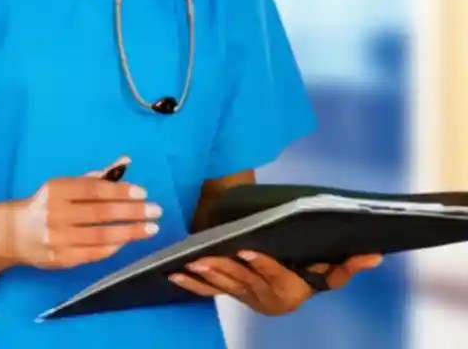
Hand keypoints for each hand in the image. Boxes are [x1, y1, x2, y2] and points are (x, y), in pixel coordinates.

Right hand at [8, 157, 160, 269]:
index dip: (120, 191)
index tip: (143, 193)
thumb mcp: (65, 187)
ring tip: (151, 228)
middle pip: (100, 213)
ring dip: (130, 232)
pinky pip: (93, 254)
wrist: (15, 233)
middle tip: (156, 211)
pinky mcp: (60, 258)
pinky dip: (114, 247)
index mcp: (55, 190)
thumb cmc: (47, 205)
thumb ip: (95, 177)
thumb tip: (125, 161)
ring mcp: (57, 238)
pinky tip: (128, 241)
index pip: (92, 190)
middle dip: (132, 212)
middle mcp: (54, 214)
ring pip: (100, 236)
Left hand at [168, 251, 383, 315]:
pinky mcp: (230, 294)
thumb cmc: (311, 269)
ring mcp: (246, 297)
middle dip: (224, 268)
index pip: (277, 276)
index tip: (247, 250)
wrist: (291, 285)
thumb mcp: (331, 269)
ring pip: (223, 286)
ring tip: (189, 262)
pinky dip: (190, 284)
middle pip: (244, 281)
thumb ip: (348, 265)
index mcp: (292, 290)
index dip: (263, 265)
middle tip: (204, 257)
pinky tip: (174, 274)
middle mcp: (267, 298)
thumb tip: (374, 254)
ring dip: (205, 275)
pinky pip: (207, 292)